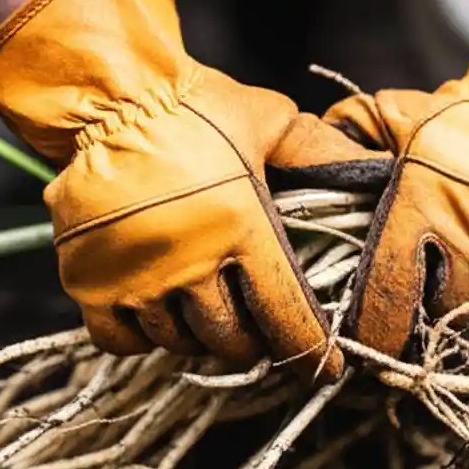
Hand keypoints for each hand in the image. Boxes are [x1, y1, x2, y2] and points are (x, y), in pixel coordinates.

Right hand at [0, 0, 387, 379]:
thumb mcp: (269, 122)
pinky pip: (122, 341)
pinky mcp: (89, 282)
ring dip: (196, 336)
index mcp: (243, 229)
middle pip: (231, 342)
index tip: (323, 370)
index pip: (286, 318)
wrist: (107, 97)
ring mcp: (135, 277)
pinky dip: (141, 337)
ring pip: (178, 342)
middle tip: (253, 325)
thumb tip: (379, 169)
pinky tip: (155, 311)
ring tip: (203, 309)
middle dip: (251, 342)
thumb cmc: (195, 109)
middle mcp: (189, 264)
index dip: (310, 353)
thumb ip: (322, 152)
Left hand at [324, 0, 468, 357]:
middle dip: (443, 309)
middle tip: (446, 291)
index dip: (380, 332)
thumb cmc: (461, 116)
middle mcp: (466, 239)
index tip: (378, 345)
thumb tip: (308, 162)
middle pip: (447, 311)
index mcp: (417, 210)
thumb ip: (348, 135)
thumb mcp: (394, 115)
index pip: (388, 297)